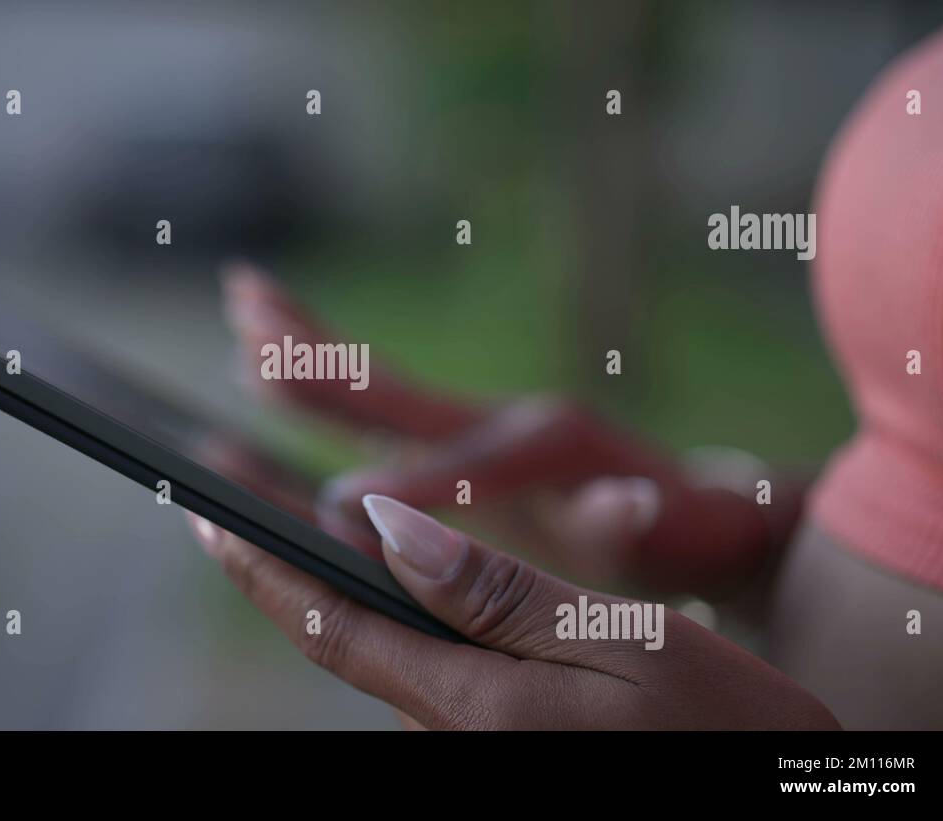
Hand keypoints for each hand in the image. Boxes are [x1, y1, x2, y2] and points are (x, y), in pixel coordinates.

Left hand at [185, 495, 838, 729]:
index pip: (331, 625)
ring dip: (328, 585)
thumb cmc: (720, 729)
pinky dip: (385, 614)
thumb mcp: (620, 642)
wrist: (774, 799)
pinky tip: (386, 581)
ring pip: (380, 651)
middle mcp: (451, 731)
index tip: (205, 515)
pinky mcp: (498, 742)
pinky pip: (422, 669)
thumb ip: (497, 594)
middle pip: (342, 635)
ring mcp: (471, 741)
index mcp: (470, 702)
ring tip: (283, 520)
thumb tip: (387, 527)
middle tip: (217, 499)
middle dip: (277, 566)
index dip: (261, 570)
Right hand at [222, 263, 805, 595]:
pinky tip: (272, 372)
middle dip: (321, 357)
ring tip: (244, 301)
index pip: (458, 465)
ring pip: (372, 387)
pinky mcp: (457, 444)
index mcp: (540, 445)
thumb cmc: (682, 532)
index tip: (336, 505)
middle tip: (246, 308)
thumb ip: (630, 521)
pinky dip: (322, 385)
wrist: (698, 509)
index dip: (403, 486)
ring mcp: (471, 429)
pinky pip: (374, 410)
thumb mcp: (667, 535)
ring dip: (307, 346)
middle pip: (392, 391)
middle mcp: (494, 424)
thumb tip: (627, 506)